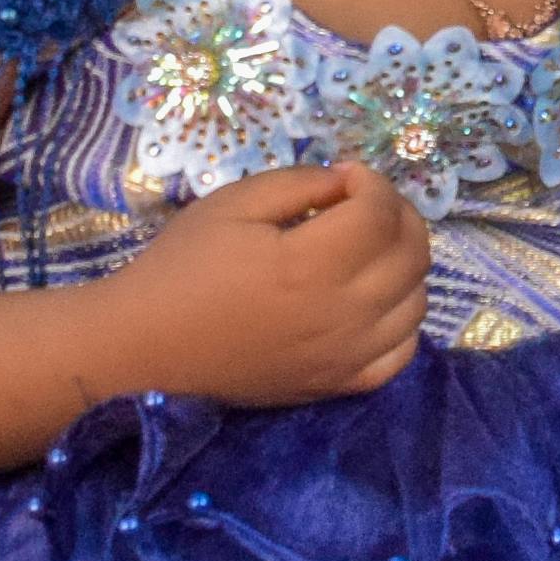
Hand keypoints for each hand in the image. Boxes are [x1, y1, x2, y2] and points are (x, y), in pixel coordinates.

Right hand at [97, 164, 427, 408]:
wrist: (143, 346)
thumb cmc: (181, 268)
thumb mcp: (232, 204)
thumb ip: (300, 183)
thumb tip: (347, 183)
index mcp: (312, 265)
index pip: (381, 214)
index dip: (373, 183)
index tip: (347, 176)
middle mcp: (342, 315)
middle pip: (413, 255)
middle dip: (401, 215)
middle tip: (368, 203)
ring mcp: (345, 356)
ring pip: (416, 302)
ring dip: (406, 265)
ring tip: (372, 248)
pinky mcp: (337, 385)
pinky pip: (401, 354)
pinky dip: (402, 321)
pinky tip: (378, 301)